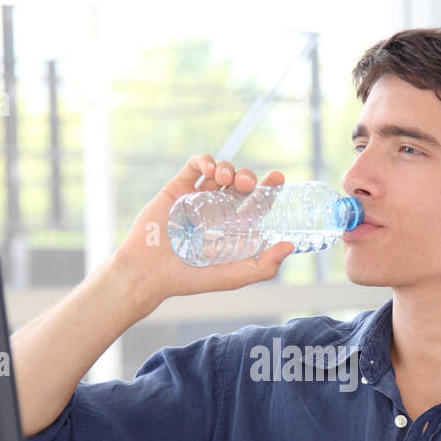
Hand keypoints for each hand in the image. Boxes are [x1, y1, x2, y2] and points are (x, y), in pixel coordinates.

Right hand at [112, 153, 295, 306]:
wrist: (149, 272)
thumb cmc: (190, 279)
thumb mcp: (232, 277)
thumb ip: (263, 266)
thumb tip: (290, 246)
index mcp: (232, 228)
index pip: (256, 202)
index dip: (269, 188)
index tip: (277, 178)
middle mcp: (217, 210)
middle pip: (241, 183)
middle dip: (248, 177)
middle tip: (246, 185)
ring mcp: (197, 198)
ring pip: (220, 170)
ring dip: (228, 167)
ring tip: (225, 178)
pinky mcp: (177, 188)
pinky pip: (195, 165)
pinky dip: (206, 161)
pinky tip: (210, 170)